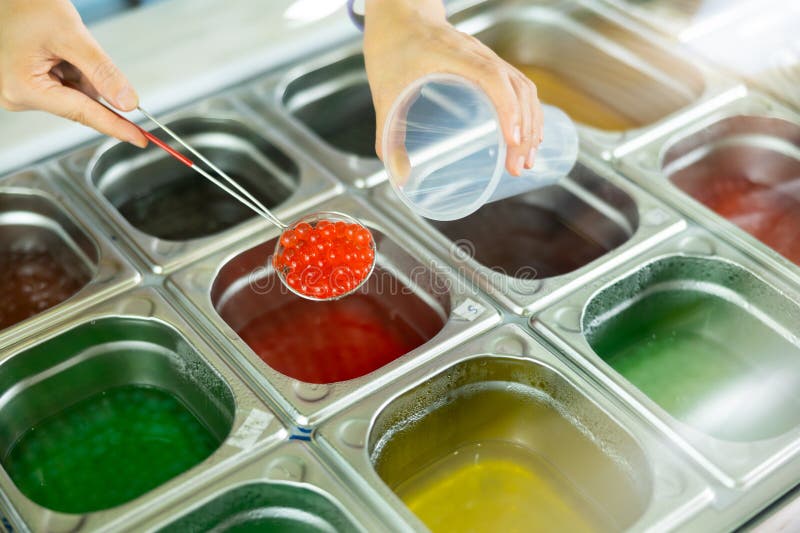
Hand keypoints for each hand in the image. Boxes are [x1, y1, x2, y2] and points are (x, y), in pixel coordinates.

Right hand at [0, 0, 146, 146]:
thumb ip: (102, 72)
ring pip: (77, 95)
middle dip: (90, 80)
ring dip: (82, 72)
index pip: (83, 114)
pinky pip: (68, 86)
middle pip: (80, 104)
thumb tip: (127, 103)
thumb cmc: (28, 6)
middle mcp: (20, 95)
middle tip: (78, 51)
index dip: (116, 126)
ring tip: (63, 46)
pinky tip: (62, 52)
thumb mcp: (72, 36)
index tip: (140, 138)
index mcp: (24, 88)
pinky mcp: (31, 85)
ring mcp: (25, 92)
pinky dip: (75, 70)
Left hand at [363, 0, 541, 176]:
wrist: (398, 16)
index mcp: (451, 54)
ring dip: (531, 122)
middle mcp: (476, 53)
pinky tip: (527, 135)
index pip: (492, 76)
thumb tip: (398, 176)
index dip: (507, 107)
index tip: (512, 139)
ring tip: (527, 158)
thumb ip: (388, 135)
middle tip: (518, 165)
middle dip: (524, 128)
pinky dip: (527, 111)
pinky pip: (518, 85)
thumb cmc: (391, 48)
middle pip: (515, 87)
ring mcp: (486, 57)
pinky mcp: (488, 63)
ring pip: (522, 87)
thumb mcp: (384, 93)